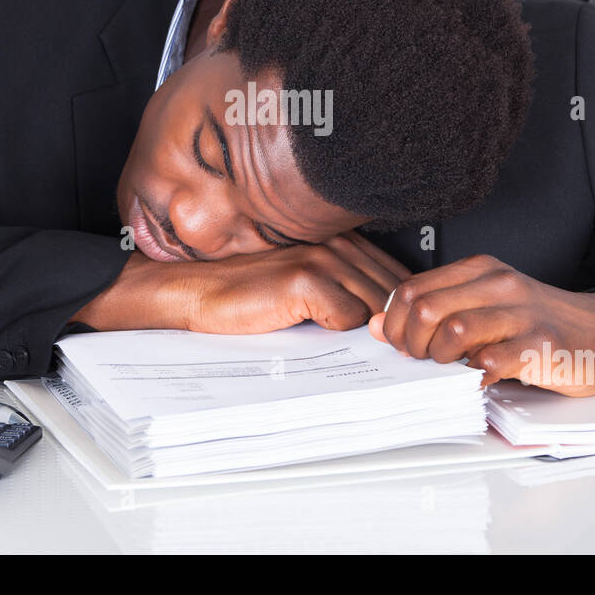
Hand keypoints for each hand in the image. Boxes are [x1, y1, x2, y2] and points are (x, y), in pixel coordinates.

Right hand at [74, 230, 410, 334]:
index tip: (398, 335)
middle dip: (393, 326)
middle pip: (394, 294)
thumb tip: (388, 327)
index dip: (401, 311)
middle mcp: (335, 244)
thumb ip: (344, 293)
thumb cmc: (245, 296)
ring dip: (369, 335)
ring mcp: (321, 260)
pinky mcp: (304, 280)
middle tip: (385, 352)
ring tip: (354, 349)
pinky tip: (321, 335)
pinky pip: (349, 319)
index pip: (398, 277)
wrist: (194, 293)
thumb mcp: (303, 289)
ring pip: (376, 308)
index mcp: (340, 242)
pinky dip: (341, 335)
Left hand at [368, 254, 594, 396]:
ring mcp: (521, 315)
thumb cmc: (540, 321)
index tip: (399, 343)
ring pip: (451, 331)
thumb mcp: (485, 305)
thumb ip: (436, 309)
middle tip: (420, 361)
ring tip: (449, 368)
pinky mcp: (540, 347)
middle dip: (410, 343)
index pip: (412, 288)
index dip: (394, 322)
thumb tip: (379, 325)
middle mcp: (499, 285)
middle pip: (424, 308)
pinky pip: (489, 362)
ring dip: (438, 359)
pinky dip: (472, 377)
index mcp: (480, 270)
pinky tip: (478, 380)